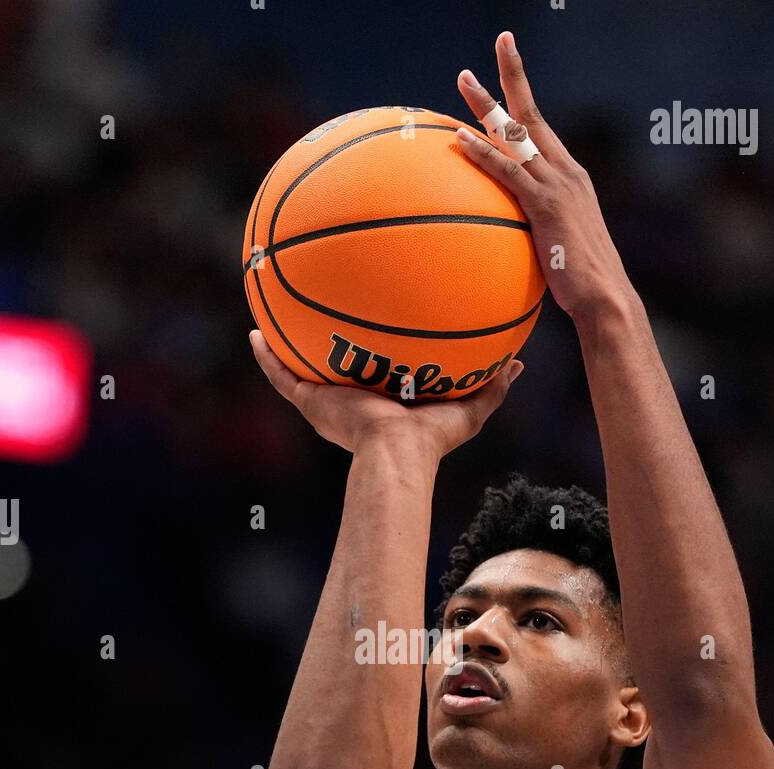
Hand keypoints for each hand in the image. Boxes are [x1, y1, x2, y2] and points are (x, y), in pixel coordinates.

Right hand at [249, 331, 522, 457]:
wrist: (396, 452)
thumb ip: (492, 386)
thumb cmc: (431, 440)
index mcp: (381, 402)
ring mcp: (325, 400)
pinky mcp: (310, 400)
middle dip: (326, 342)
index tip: (372, 327)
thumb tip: (518, 363)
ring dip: (287, 343)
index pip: (374, 370)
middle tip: (324, 311)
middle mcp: (349, 400)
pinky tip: (255, 332)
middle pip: (333, 365)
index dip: (371, 350)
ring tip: (273, 311)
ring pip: (299, 367)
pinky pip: (280, 375)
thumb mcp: (469, 409)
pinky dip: (266, 357)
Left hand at [455, 32, 634, 320]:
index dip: (525, 100)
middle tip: (498, 44)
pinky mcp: (546, 206)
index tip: (510, 72)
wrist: (605, 298)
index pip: (542, 130)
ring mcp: (558, 186)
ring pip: (518, 134)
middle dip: (513, 78)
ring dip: (488, 105)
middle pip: (533, 115)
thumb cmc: (581, 284)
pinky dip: (484, 155)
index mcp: (571, 177)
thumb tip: (513, 238)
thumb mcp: (557, 248)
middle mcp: (567, 172)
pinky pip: (509, 173)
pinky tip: (461, 141)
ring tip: (464, 79)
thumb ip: (537, 231)